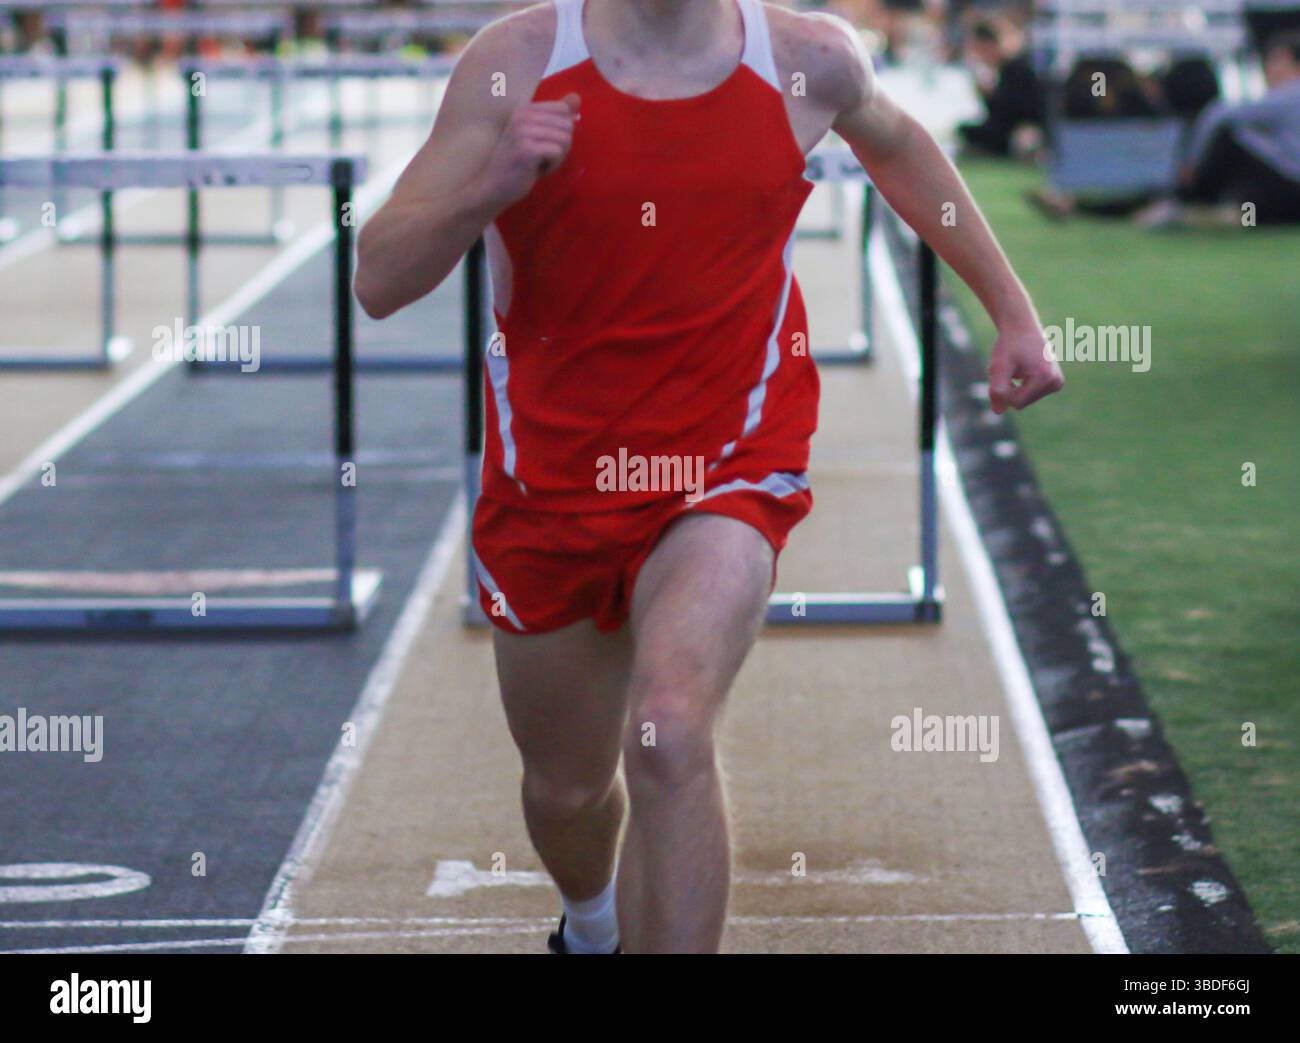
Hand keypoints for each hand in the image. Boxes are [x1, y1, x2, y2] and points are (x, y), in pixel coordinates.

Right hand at [481, 94, 579, 211]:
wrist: (493, 186)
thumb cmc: (517, 163)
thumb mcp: (538, 135)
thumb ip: (556, 116)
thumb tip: (577, 97)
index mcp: (525, 109)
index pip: (563, 109)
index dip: (561, 131)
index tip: (544, 144)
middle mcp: (523, 115)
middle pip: (567, 125)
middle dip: (561, 146)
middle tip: (542, 157)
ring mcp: (523, 131)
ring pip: (565, 139)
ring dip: (557, 158)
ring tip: (539, 163)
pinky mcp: (527, 149)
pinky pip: (557, 152)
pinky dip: (553, 165)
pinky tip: (537, 170)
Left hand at [988, 321, 1063, 413]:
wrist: (1021, 326)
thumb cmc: (1009, 345)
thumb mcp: (999, 367)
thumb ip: (998, 390)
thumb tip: (999, 412)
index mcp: (1046, 378)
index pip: (1016, 403)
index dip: (1004, 390)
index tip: (1006, 371)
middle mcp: (1056, 382)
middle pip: (1022, 402)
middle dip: (1010, 388)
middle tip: (1012, 367)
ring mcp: (1057, 383)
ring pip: (1024, 400)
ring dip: (1015, 386)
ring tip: (1018, 367)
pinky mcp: (1054, 383)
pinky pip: (1029, 394)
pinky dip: (1021, 384)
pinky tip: (1024, 368)